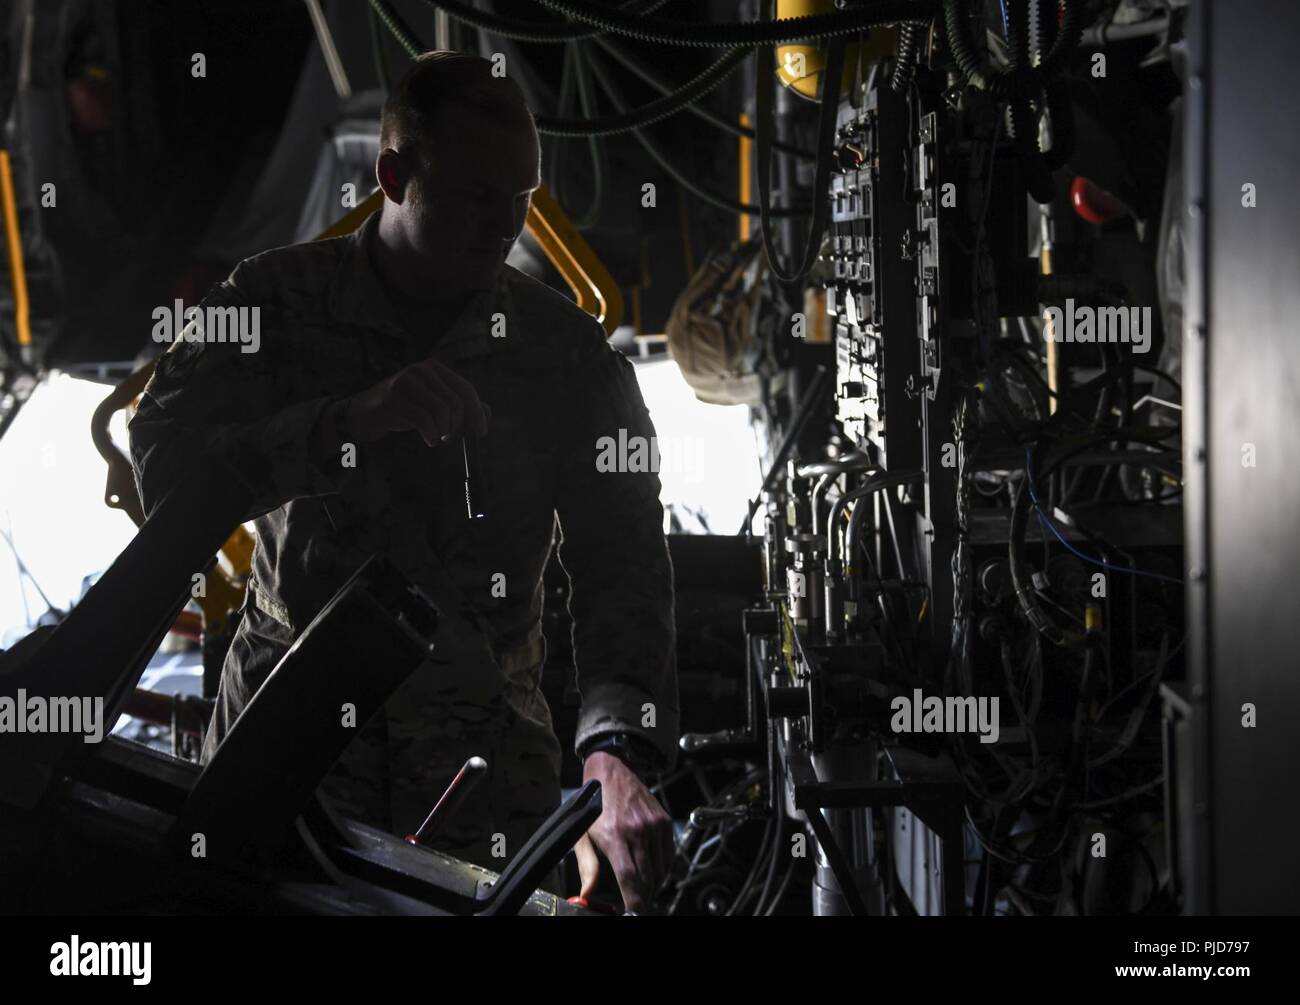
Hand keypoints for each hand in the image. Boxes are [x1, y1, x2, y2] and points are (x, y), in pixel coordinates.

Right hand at [342, 356, 487, 446]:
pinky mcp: (393, 400)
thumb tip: (487, 413)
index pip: (465, 389)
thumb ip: (459, 405)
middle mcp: (421, 371)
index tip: (482, 432)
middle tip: (449, 437)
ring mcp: (406, 383)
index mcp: (434, 369)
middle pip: (455, 402)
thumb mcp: (433, 404)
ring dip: (443, 432)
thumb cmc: (405, 408)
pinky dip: (432, 435)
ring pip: (442, 412)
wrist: (366, 413)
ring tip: (436, 436)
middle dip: (457, 426)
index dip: (477, 412)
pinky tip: (429, 440)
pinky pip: (424, 421)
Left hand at [577, 751, 673, 911]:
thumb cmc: (594, 805)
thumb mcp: (583, 835)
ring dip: (653, 885)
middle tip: (635, 905)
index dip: (634, 902)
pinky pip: (669, 856)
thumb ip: (587, 868)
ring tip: (642, 889)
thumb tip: (587, 895)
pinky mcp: (664, 821)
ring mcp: (654, 825)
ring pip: (660, 870)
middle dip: (642, 898)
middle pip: (647, 878)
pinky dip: (662, 869)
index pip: (630, 878)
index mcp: (615, 835)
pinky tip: (652, 872)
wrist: (610, 771)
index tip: (633, 913)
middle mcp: (637, 830)